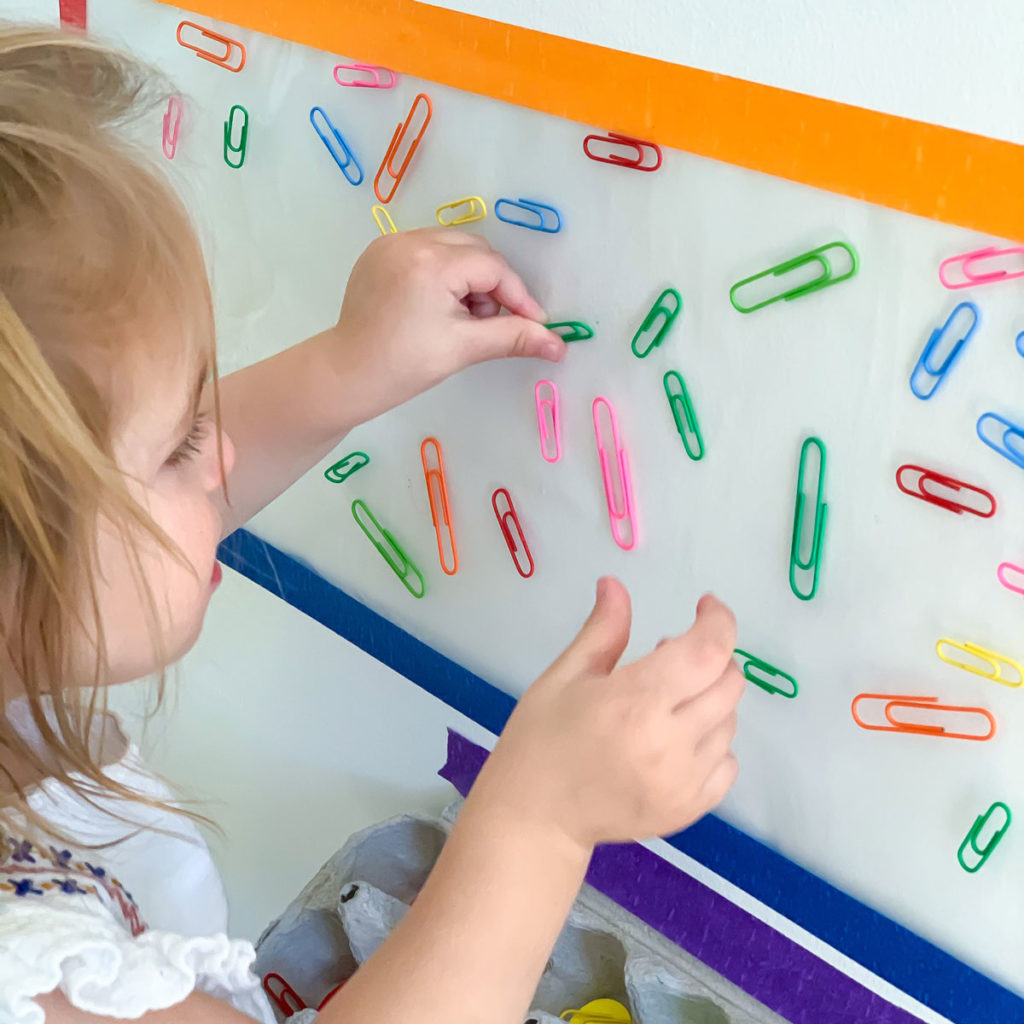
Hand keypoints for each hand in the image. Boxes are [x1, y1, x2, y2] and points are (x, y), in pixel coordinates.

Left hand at [330, 228, 563, 420]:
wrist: (346, 375)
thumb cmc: (404, 365)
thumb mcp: (463, 349)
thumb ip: (513, 338)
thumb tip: (560, 345)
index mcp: (431, 263)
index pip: (492, 268)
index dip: (518, 296)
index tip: (534, 324)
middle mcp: (410, 241)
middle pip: (474, 250)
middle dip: (492, 284)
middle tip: (491, 323)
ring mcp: (390, 243)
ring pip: (451, 247)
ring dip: (469, 277)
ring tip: (463, 317)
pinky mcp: (378, 252)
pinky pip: (426, 250)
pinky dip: (443, 272)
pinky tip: (438, 307)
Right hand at [475, 578, 743, 854]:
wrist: (536, 817)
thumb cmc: (542, 739)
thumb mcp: (564, 676)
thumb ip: (602, 630)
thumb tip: (615, 584)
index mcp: (636, 701)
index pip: (708, 651)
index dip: (718, 620)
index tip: (705, 606)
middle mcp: (670, 742)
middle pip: (728, 683)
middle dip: (712, 656)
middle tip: (673, 655)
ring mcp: (684, 781)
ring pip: (729, 722)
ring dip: (710, 699)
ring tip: (668, 700)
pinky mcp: (689, 810)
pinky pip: (727, 764)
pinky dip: (713, 742)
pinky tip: (679, 738)